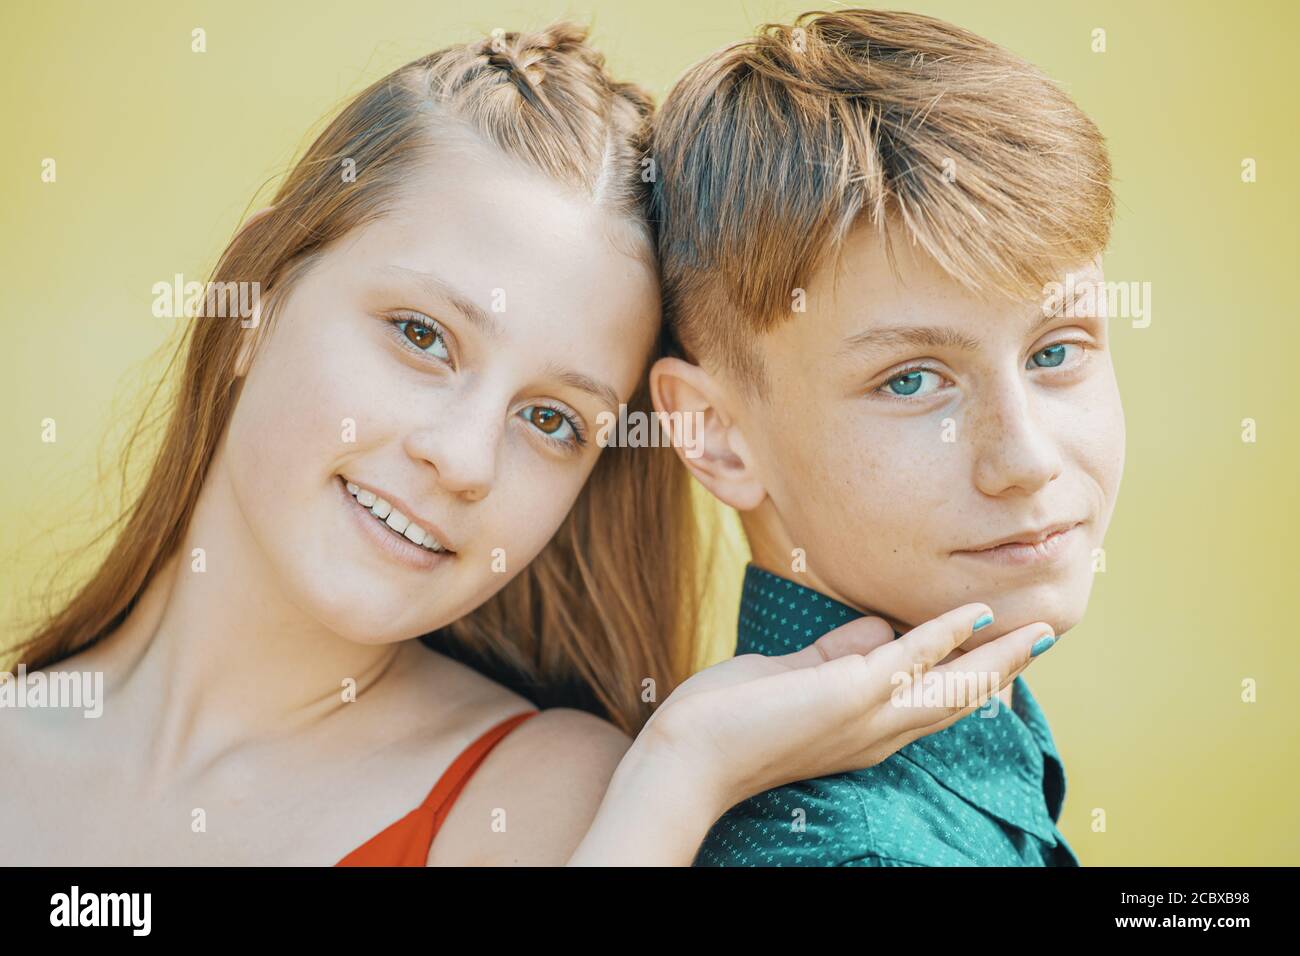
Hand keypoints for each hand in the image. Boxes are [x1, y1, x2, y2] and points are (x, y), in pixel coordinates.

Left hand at [640, 604, 1054, 815]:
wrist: (689, 757)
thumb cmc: (728, 721)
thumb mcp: (792, 680)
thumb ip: (834, 657)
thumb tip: (876, 630)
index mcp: (862, 730)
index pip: (927, 702)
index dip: (967, 676)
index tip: (999, 653)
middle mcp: (876, 733)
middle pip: (957, 700)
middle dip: (1002, 670)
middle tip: (1043, 639)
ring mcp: (866, 717)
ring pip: (950, 686)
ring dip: (997, 657)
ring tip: (1040, 631)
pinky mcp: (849, 696)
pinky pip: (909, 658)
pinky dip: (943, 635)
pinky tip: (973, 615)